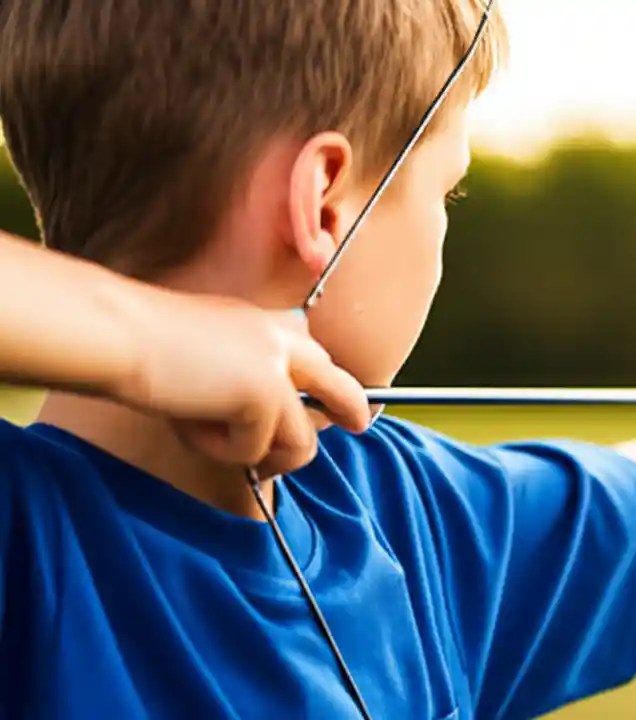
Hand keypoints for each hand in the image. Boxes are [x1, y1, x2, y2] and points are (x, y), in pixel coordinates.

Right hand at [114, 291, 370, 476]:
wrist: (116, 334)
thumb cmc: (138, 343)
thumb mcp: (204, 351)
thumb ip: (239, 376)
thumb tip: (258, 426)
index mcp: (263, 325)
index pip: (310, 353)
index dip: (329, 379)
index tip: (343, 400)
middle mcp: (281, 341)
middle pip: (338, 383)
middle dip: (352, 408)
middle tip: (359, 425)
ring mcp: (279, 369)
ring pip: (301, 441)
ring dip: (258, 455)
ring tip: (214, 443)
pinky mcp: (266, 397)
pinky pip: (255, 452)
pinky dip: (221, 451)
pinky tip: (191, 425)